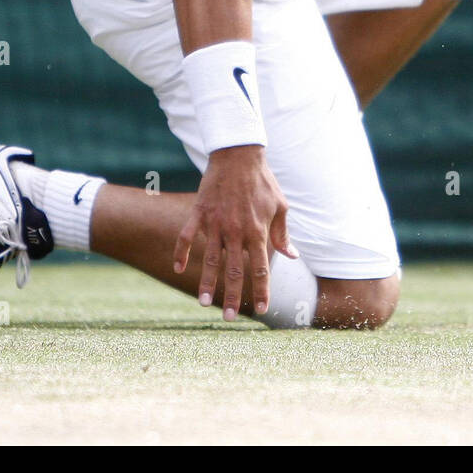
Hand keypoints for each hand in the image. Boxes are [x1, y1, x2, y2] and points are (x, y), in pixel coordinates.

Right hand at [172, 144, 296, 320]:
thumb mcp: (280, 206)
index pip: (260, 269)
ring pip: (210, 259)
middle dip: (231, 296)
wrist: (239, 155)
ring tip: (204, 303)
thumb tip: (293, 255)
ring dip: (207, 283)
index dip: (262, 290)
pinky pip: (187, 236)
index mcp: (257, 231)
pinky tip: (179, 268)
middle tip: (228, 318)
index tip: (261, 309)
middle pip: (233, 271)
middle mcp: (236, 231)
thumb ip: (282, 234)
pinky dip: (181, 252)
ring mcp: (216, 223)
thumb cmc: (263, 181)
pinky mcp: (199, 212)